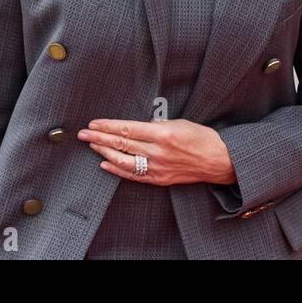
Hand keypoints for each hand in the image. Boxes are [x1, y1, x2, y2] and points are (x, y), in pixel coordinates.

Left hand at [77, 118, 235, 186]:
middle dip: (99, 138)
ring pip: (123, 160)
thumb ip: (159, 124)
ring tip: (92, 146)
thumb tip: (141, 124)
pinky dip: (117, 170)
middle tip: (83, 134)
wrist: (218, 161)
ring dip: (104, 153)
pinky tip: (105, 164)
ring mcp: (157, 167)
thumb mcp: (181, 123)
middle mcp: (157, 152)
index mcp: (163, 134)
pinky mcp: (159, 179)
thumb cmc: (203, 139)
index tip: (94, 123)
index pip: (128, 129)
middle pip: (121, 144)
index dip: (108, 126)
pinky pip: (133, 175)